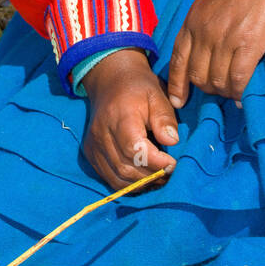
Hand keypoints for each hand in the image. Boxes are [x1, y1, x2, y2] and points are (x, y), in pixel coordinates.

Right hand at [81, 49, 178, 190]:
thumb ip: (164, 118)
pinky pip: (109, 178)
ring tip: (160, 178)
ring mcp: (93, 146)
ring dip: (141, 184)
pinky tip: (144, 179)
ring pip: (117, 178)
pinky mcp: (91, 154)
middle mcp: (101, 134)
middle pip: (126, 168)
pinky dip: (128, 184)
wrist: (111, 81)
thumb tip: (172, 141)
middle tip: (170, 174)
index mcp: (120, 116)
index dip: (155, 163)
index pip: (134, 149)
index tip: (173, 164)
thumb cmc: (138, 88)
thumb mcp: (157, 94)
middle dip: (151, 176)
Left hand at [167, 0, 264, 106]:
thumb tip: (202, 51)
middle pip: (197, 76)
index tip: (178, 100)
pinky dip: (240, 92)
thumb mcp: (211, 0)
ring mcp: (225, 39)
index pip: (178, 60)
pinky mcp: (248, 44)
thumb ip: (202, 24)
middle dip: (207, 89)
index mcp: (193, 20)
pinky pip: (238, 79)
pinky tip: (244, 96)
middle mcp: (204, 31)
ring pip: (217, 81)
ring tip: (234, 92)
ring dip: (225, 92)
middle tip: (220, 90)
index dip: (177, 85)